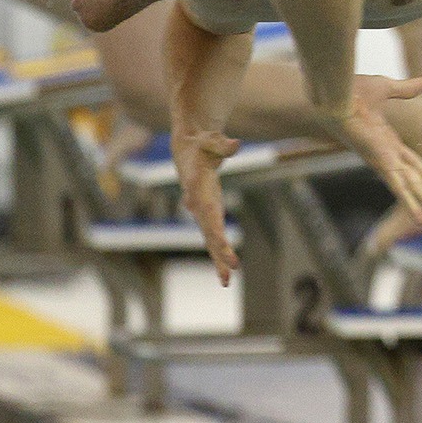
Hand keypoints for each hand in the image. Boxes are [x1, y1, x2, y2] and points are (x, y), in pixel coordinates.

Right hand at [172, 126, 241, 284]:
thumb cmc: (202, 145)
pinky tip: (227, 272)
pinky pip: (213, 237)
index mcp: (197, 189)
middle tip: (231, 272)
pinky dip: (220, 253)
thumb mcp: (211, 141)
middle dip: (219, 251)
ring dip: (218, 260)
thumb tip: (235, 143)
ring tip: (227, 281)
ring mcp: (201, 212)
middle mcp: (197, 204)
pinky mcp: (207, 215)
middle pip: (208, 231)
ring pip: (209, 239)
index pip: (208, 213)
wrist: (186, 152)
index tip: (224, 246)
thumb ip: (223, 145)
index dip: (216, 229)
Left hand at [333, 75, 421, 224]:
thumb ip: (405, 89)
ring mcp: (382, 159)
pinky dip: (408, 200)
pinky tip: (417, 217)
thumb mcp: (385, 88)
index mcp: (388, 141)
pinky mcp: (378, 159)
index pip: (415, 164)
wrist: (333, 91)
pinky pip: (397, 183)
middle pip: (414, 181)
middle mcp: (386, 154)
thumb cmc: (350, 90)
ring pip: (408, 187)